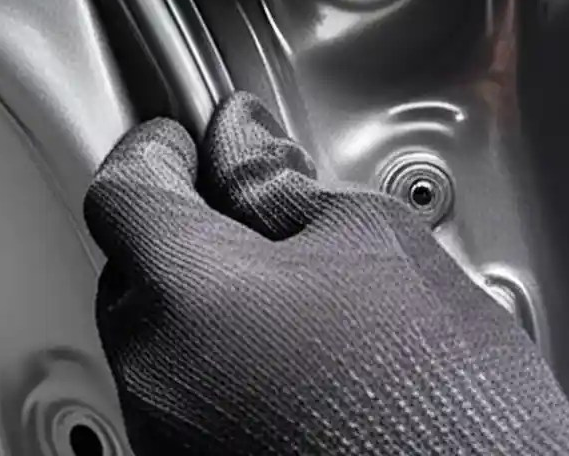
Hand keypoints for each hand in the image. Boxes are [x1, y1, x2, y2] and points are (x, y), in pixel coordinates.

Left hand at [85, 92, 568, 454]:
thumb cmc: (444, 396)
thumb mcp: (371, 240)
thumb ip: (276, 181)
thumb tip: (239, 145)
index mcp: (187, 294)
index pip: (124, 190)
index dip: (158, 152)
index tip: (186, 142)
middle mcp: (155, 373)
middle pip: (132, 267)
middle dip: (186, 229)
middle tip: (256, 214)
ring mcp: (166, 435)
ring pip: (156, 336)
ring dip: (204, 302)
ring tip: (296, 300)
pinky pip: (180, 396)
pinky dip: (217, 366)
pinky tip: (293, 363)